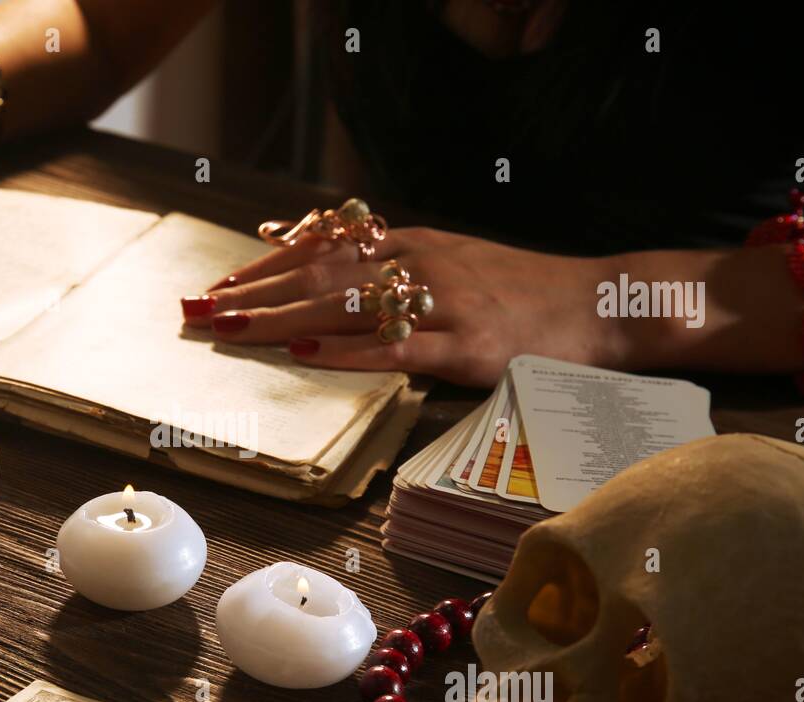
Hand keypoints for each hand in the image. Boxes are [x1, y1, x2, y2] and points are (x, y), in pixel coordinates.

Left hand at [182, 227, 803, 387]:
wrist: (599, 305)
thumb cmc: (522, 291)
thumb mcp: (456, 262)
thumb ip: (400, 267)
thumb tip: (337, 270)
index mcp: (416, 245)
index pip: (328, 249)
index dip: (270, 265)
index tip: (223, 280)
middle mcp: (422, 265)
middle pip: (323, 274)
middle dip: (257, 291)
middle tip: (203, 307)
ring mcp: (444, 304)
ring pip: (348, 307)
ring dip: (282, 320)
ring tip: (232, 328)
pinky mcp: (467, 347)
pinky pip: (396, 348)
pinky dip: (345, 350)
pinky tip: (303, 355)